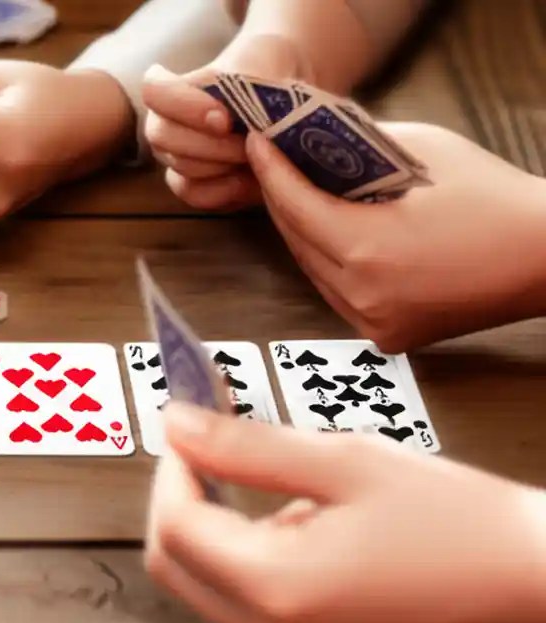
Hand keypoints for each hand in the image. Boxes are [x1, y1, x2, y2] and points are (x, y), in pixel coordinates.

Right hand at [142, 33, 309, 209]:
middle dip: (211, 143)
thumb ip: (253, 65)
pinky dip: (224, 189)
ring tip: (255, 152)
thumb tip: (236, 107)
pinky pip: (194, 193)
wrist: (279, 114)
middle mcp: (163, 123)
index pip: (153, 91)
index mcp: (170, 88)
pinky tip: (248, 177)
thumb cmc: (267, 79)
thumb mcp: (266, 58)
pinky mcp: (190, 186)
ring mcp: (172, 158)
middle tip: (249, 141)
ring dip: (222, 163)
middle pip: (162, 136)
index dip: (184, 106)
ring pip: (181, 166)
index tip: (224, 118)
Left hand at [145, 403, 545, 622]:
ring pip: (204, 579)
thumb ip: (246, 446)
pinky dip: (247, 549)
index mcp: (276, 589)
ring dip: (215, 522)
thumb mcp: (344, 461)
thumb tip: (178, 425)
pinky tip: (305, 514)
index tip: (188, 423)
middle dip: (181, 496)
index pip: (175, 527)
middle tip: (209, 442)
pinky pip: (245, 596)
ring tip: (282, 477)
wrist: (533, 580)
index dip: (172, 468)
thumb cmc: (457, 522)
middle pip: (174, 561)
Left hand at [247, 122, 545, 351]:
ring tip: (295, 192)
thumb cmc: (494, 198)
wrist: (545, 258)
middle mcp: (362, 294)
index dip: (271, 171)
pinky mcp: (386, 337)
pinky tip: (327, 232)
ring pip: (312, 271)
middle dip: (280, 198)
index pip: (294, 206)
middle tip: (271, 161)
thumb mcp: (422, 152)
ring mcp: (373, 323)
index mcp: (367, 250)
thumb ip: (359, 147)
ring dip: (300, 232)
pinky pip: (338, 294)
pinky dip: (328, 263)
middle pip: (296, 240)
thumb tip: (312, 135)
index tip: (256, 143)